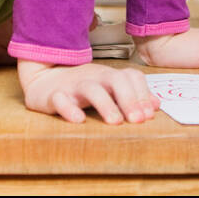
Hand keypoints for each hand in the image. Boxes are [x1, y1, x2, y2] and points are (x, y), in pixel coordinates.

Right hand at [17, 59, 159, 124]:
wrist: (43, 78)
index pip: (132, 77)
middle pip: (116, 80)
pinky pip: (60, 99)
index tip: (150, 114)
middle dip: (129, 99)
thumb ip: (132, 95)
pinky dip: (69, 109)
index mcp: (109, 75)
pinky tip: (78, 120)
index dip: (143, 94)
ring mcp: (73, 85)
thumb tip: (155, 105)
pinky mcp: (53, 95)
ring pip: (91, 89)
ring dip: (105, 105)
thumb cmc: (82, 86)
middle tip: (138, 120)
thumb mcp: (108, 88)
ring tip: (115, 122)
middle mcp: (94, 77)